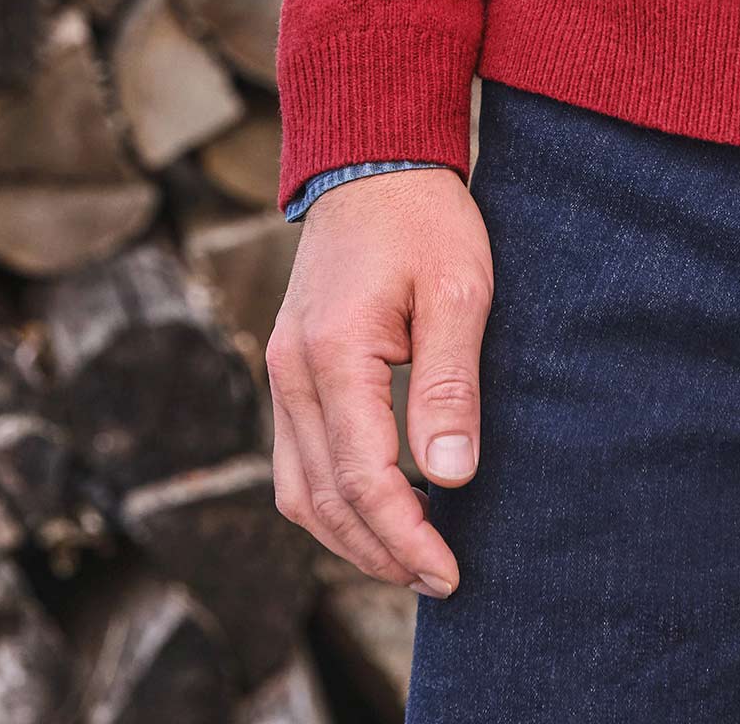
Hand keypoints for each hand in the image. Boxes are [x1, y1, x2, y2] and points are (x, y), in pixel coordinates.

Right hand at [267, 164, 490, 598]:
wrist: (372, 160)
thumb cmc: (425, 219)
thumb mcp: (459, 290)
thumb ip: (450, 384)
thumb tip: (451, 478)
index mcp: (333, 353)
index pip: (363, 478)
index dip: (406, 537)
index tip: (450, 573)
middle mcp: (291, 372)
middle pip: (323, 499)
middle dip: (380, 551)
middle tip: (440, 578)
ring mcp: (281, 373)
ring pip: (299, 490)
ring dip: (351, 536)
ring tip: (413, 557)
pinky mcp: (288, 371)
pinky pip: (296, 461)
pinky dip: (333, 499)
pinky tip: (381, 507)